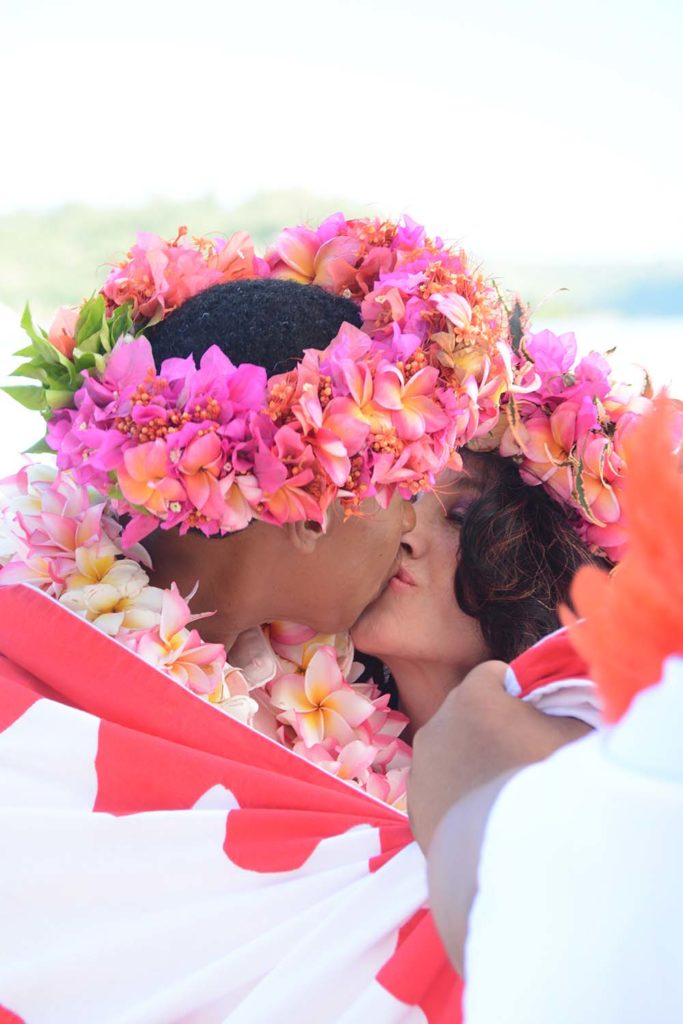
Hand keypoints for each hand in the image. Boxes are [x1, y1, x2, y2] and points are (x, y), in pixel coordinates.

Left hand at [408, 660, 589, 852]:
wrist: (516, 865)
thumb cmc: (552, 788)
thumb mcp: (577, 735)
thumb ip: (565, 708)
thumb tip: (565, 704)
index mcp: (473, 697)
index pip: (494, 675)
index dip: (520, 692)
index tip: (538, 716)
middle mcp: (437, 726)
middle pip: (469, 713)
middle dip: (494, 727)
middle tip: (526, 757)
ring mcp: (421, 770)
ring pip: (451, 753)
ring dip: (473, 762)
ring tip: (507, 794)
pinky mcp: (416, 810)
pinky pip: (441, 791)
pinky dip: (459, 798)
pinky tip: (487, 819)